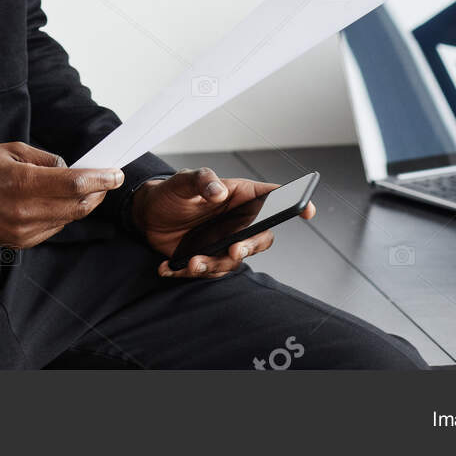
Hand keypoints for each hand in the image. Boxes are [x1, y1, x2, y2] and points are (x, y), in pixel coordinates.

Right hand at [0, 141, 123, 248]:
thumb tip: (71, 169)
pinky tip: (58, 202)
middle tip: (107, 180)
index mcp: (23, 183)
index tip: (116, 173)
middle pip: (77, 206)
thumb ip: (47, 160)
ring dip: (81, 204)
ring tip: (85, 189)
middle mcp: (24, 212)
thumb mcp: (13, 149)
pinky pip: (52, 229)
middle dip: (97, 193)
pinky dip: (61, 215)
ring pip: (66, 219)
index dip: (101, 179)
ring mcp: (20, 231)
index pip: (75, 184)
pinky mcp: (17, 242)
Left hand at [130, 167, 315, 277]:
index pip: (272, 198)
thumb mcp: (184, 181)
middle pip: (260, 239)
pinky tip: (168, 268)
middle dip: (250, 247)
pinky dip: (186, 274)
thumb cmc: (172, 192)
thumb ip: (202, 181)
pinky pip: (205, 273)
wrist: (148, 214)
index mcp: (240, 197)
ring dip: (214, 265)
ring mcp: (223, 243)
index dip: (294, 203)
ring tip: (192, 262)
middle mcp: (238, 222)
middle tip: (233, 249)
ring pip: (232, 262)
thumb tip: (219, 192)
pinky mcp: (206, 259)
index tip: (307, 210)